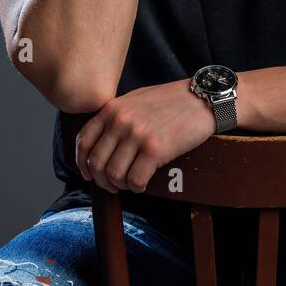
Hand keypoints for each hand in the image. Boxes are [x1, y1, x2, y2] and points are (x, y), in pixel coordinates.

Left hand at [75, 79, 216, 193]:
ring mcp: (137, 135)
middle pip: (97, 163)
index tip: (89, 174)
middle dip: (102, 180)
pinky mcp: (155, 149)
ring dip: (121, 185)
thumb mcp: (135, 100)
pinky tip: (144, 183)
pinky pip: (135, 179)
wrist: (202, 99)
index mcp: (112, 109)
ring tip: (131, 183)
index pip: (84, 141)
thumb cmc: (171, 101)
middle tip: (114, 185)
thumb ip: (116, 117)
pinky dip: (137, 187)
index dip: (82, 163)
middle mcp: (120, 121)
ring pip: (114, 174)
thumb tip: (101, 144)